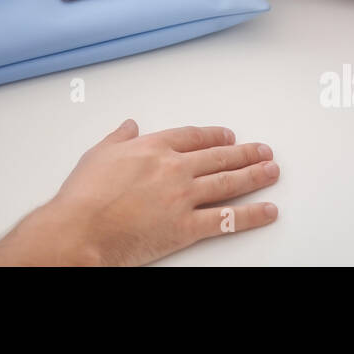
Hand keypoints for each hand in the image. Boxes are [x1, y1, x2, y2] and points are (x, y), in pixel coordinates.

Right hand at [0, 119, 279, 265]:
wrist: (81, 228)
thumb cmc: (83, 196)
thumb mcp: (97, 155)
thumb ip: (118, 138)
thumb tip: (129, 125)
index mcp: (152, 148)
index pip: (192, 136)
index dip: (214, 135)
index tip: (227, 135)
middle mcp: (173, 168)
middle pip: (218, 156)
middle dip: (245, 152)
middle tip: (263, 150)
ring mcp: (183, 197)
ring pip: (228, 183)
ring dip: (255, 176)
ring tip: (272, 171)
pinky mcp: (186, 227)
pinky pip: (227, 220)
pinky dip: (252, 215)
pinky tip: (267, 211)